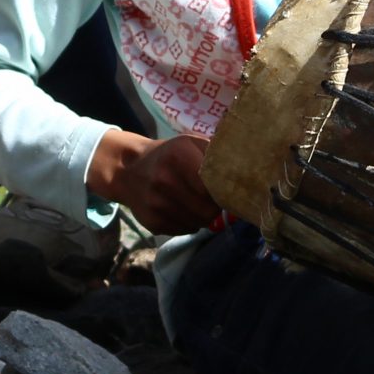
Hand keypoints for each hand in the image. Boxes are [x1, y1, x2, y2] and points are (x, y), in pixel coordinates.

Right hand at [86, 131, 218, 233]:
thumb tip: (246, 169)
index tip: (226, 189)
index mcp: (178, 155)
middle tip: (213, 199)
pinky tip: (182, 210)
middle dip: (215, 206)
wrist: (128, 169)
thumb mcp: (190, 144)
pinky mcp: (152, 222)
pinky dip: (189, 223)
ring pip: (199, 223)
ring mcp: (156, 203)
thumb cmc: (169, 156)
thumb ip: (216, 153)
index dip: (224, 191)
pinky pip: (185, 230)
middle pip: (209, 209)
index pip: (214, 186)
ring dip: (204, 216)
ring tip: (197, 203)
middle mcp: (165, 179)